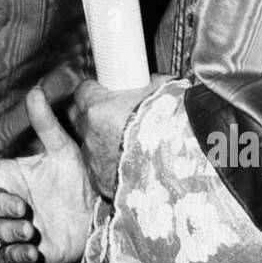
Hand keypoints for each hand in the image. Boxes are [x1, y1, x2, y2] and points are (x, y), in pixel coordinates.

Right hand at [0, 87, 96, 262]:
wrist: (100, 214)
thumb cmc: (78, 179)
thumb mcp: (63, 150)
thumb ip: (46, 124)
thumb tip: (36, 91)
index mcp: (13, 176)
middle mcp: (11, 201)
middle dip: (1, 206)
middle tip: (21, 208)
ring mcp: (18, 227)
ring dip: (10, 231)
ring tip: (31, 229)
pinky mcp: (30, 251)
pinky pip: (12, 257)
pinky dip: (18, 254)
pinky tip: (32, 250)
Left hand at [70, 75, 169, 197]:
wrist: (178, 158)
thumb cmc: (168, 121)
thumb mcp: (161, 90)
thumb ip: (150, 83)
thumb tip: (153, 80)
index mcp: (97, 106)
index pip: (83, 91)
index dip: (95, 92)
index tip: (106, 93)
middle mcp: (89, 133)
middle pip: (82, 119)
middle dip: (95, 118)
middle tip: (116, 117)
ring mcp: (93, 159)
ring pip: (90, 146)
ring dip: (103, 144)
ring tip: (128, 144)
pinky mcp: (101, 181)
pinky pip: (100, 171)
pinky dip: (111, 168)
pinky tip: (129, 166)